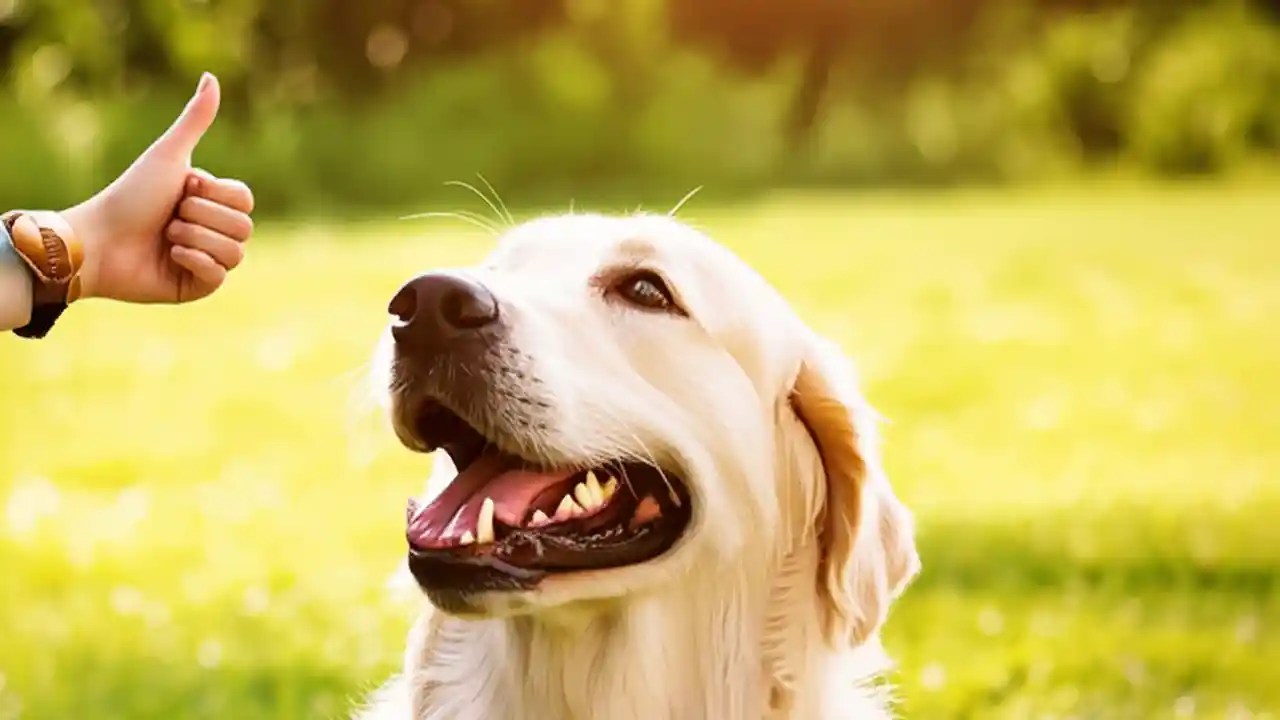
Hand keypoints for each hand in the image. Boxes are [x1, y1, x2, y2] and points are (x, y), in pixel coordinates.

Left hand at [62, 73, 254, 303]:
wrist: (101, 238)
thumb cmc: (131, 195)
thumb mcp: (168, 154)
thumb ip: (195, 120)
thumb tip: (211, 77)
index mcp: (212, 203)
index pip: (246, 200)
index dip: (216, 194)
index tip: (182, 188)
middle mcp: (214, 231)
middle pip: (244, 227)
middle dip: (202, 217)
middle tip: (170, 215)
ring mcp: (208, 260)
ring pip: (236, 253)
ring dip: (196, 238)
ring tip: (167, 237)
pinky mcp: (198, 286)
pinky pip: (220, 276)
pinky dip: (194, 261)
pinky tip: (170, 256)